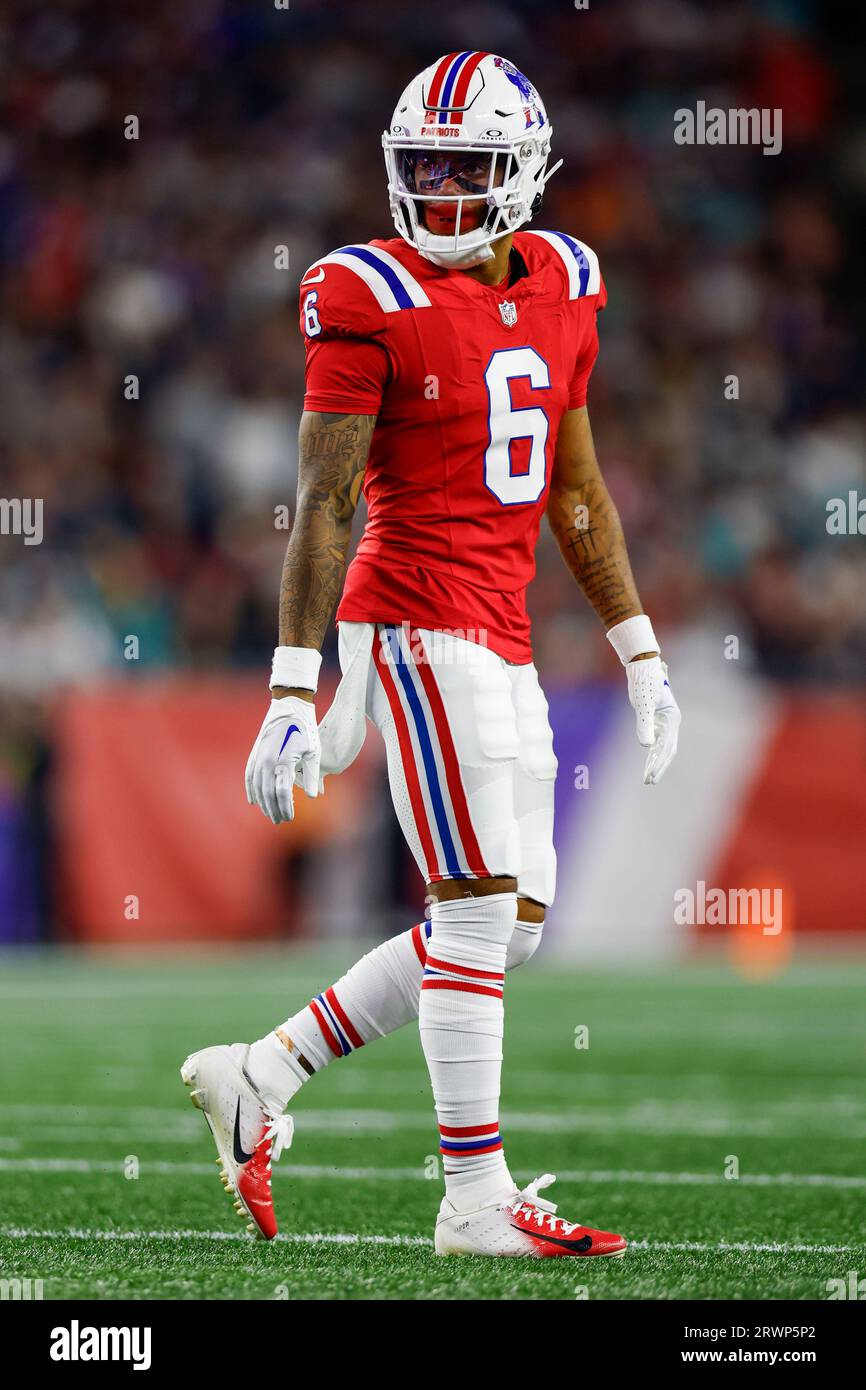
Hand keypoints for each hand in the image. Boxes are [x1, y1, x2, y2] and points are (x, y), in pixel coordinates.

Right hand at [244, 696, 321, 823]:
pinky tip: (253, 800)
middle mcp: (268, 761)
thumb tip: (313, 797)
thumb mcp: (313, 752)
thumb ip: (312, 775)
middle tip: (280, 821)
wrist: (289, 707)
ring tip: (269, 813)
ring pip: (257, 786)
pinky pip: (249, 775)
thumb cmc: (306, 730)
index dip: (285, 807)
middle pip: (268, 793)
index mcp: (284, 761)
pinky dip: (251, 789)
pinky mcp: (255, 753)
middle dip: (274, 809)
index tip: (290, 818)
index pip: (282, 793)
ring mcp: (259, 757)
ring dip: (263, 802)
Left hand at [626, 655, 680, 784]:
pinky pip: (657, 740)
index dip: (659, 764)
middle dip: (659, 767)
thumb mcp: (642, 705)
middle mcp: (671, 721)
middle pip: (668, 750)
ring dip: (655, 762)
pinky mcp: (658, 719)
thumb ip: (645, 725)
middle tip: (649, 782)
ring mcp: (665, 721)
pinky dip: (652, 752)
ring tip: (647, 777)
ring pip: (663, 747)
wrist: (642, 666)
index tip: (650, 776)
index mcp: (672, 719)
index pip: (667, 748)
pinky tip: (647, 761)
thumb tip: (646, 746)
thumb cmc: (643, 682)